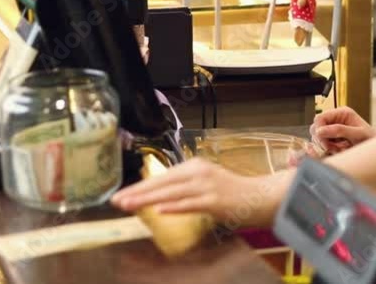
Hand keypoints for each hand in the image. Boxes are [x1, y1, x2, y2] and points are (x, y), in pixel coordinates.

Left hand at [110, 158, 282, 228]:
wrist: (259, 196)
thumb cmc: (231, 192)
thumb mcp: (204, 183)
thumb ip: (183, 187)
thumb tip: (158, 196)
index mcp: (194, 166)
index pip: (161, 177)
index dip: (140, 186)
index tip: (122, 194)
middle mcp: (198, 172)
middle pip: (162, 183)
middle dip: (138, 192)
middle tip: (117, 200)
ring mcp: (206, 186)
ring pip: (171, 193)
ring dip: (148, 199)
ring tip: (130, 205)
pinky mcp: (214, 200)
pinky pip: (190, 204)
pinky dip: (174, 207)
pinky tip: (159, 210)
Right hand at [310, 106, 375, 153]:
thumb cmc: (371, 139)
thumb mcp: (357, 134)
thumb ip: (339, 130)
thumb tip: (321, 130)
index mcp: (342, 113)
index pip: (320, 118)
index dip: (319, 130)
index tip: (324, 142)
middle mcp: (336, 119)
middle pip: (316, 128)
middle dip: (322, 140)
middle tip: (333, 147)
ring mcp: (333, 129)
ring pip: (318, 138)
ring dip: (326, 146)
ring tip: (340, 148)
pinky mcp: (333, 139)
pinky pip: (323, 145)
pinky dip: (329, 149)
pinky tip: (339, 150)